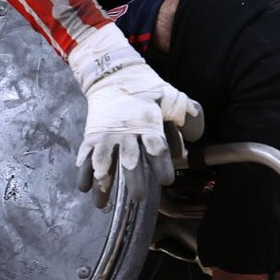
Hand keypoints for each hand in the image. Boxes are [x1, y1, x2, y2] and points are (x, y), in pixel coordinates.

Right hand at [68, 23, 202, 200]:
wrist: (113, 74)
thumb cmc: (146, 90)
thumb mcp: (170, 96)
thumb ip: (186, 113)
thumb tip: (196, 135)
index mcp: (147, 124)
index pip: (157, 147)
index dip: (162, 164)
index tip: (166, 180)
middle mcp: (126, 132)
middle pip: (130, 160)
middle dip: (134, 180)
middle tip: (139, 198)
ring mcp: (106, 135)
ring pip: (103, 163)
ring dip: (103, 185)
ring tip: (102, 205)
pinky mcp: (92, 136)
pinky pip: (85, 156)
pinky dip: (83, 173)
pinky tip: (84, 188)